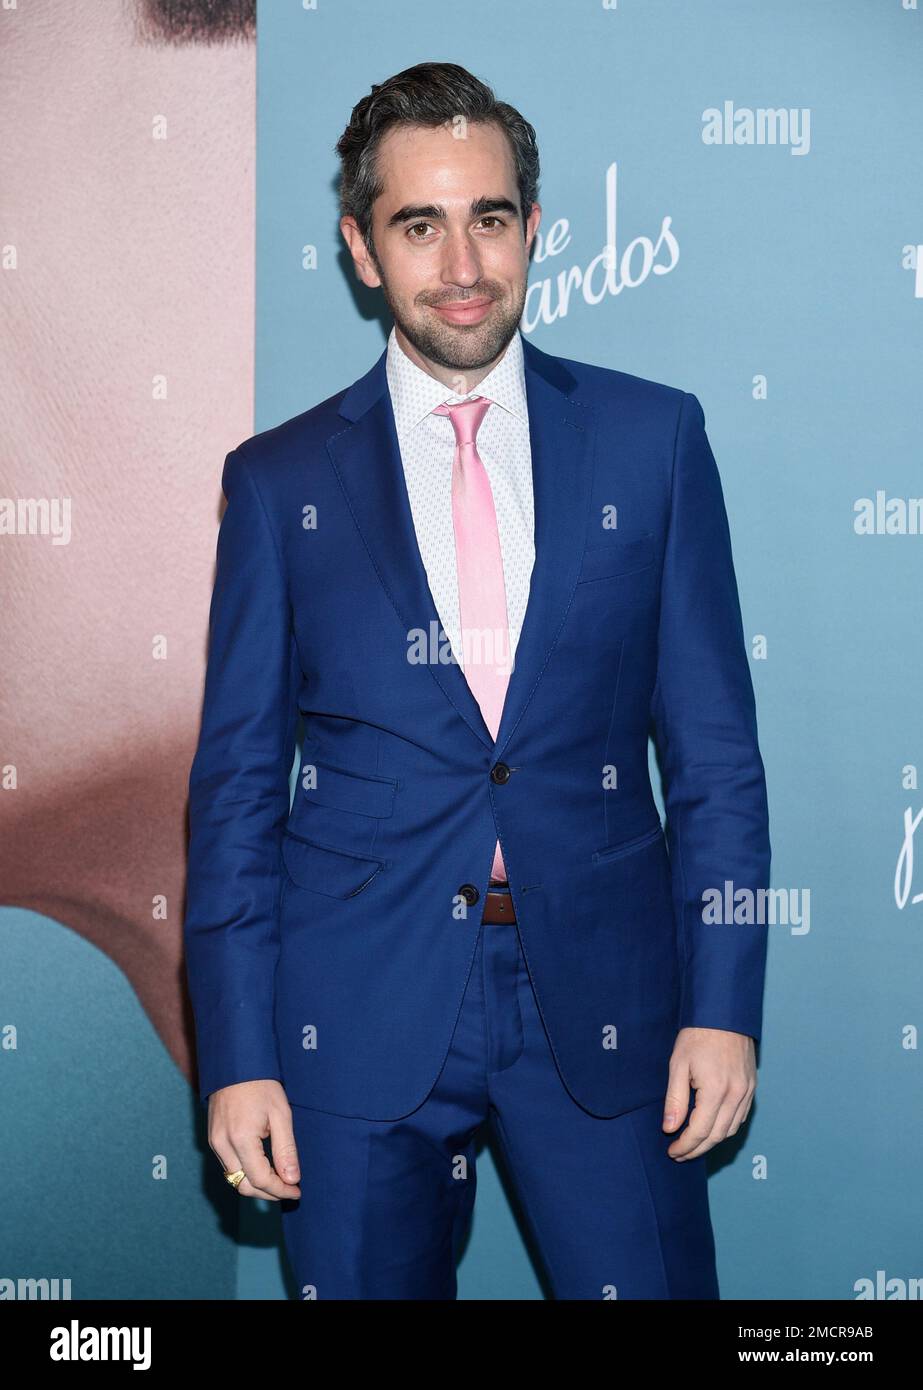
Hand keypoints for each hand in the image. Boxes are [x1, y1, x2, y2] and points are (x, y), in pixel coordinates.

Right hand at [208, 1079, 300, 1199]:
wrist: (235, 1063)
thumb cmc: (261, 1085)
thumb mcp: (280, 1114)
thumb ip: (285, 1149)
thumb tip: (292, 1179)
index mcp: (240, 1139)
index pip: (260, 1179)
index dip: (280, 1190)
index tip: (297, 1190)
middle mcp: (222, 1145)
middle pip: (244, 1186)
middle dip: (268, 1193)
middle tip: (290, 1188)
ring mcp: (214, 1143)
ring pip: (235, 1178)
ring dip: (257, 1184)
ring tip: (280, 1180)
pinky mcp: (213, 1139)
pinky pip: (229, 1166)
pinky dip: (246, 1172)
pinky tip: (263, 1167)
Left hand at [662, 1027, 755, 1160]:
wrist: (724, 1014)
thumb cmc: (697, 1036)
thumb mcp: (678, 1064)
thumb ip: (675, 1099)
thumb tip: (670, 1128)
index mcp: (716, 1090)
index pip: (700, 1131)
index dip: (685, 1145)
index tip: (672, 1151)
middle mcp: (736, 1095)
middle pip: (717, 1136)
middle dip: (697, 1149)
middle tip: (679, 1154)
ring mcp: (747, 1092)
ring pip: (730, 1130)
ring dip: (711, 1141)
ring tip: (692, 1144)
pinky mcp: (752, 1087)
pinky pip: (740, 1117)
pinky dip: (725, 1128)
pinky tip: (711, 1128)